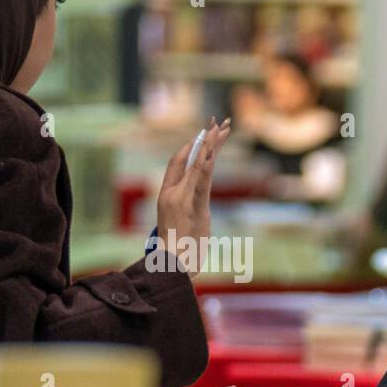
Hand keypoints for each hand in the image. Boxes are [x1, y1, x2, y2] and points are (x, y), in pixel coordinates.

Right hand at [155, 116, 231, 277]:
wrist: (172, 263)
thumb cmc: (175, 244)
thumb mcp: (179, 223)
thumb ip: (184, 205)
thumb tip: (194, 196)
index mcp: (167, 195)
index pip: (177, 165)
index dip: (191, 148)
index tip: (205, 135)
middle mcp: (174, 194)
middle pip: (191, 161)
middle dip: (205, 141)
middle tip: (216, 123)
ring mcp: (182, 199)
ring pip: (198, 168)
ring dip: (209, 147)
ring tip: (219, 130)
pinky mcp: (194, 207)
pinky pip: (201, 182)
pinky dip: (205, 166)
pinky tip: (211, 153)